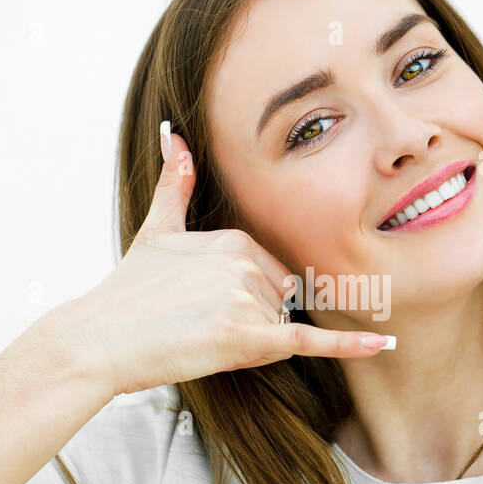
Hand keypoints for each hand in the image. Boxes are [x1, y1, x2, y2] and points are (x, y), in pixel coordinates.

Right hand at [64, 123, 393, 397]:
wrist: (98, 340)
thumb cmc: (126, 293)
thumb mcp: (156, 231)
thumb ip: (175, 184)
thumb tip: (176, 137)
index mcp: (234, 238)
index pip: (272, 274)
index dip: (246, 298)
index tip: (205, 306)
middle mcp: (245, 264)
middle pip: (280, 300)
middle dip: (253, 319)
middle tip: (201, 326)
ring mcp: (246, 300)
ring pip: (279, 329)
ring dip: (251, 342)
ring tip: (201, 340)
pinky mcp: (246, 339)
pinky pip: (309, 342)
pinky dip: (350, 345)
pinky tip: (384, 341)